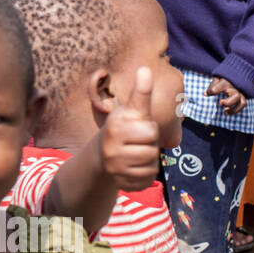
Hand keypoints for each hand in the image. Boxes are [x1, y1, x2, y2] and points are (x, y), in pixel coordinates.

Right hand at [99, 66, 163, 191]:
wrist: (100, 156)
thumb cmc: (121, 128)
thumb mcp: (129, 110)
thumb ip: (140, 93)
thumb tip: (145, 68)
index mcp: (116, 127)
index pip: (151, 131)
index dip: (149, 130)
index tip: (136, 128)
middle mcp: (112, 148)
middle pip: (152, 150)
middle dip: (149, 146)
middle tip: (137, 143)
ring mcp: (115, 168)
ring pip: (151, 167)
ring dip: (148, 161)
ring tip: (135, 155)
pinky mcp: (121, 184)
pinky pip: (147, 180)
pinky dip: (145, 175)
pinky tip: (133, 168)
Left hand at [207, 76, 245, 114]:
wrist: (237, 73)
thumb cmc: (223, 77)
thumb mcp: (217, 78)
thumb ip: (211, 86)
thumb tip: (206, 94)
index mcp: (226, 82)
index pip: (220, 87)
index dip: (212, 91)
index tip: (208, 93)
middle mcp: (234, 88)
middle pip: (235, 96)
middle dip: (228, 102)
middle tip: (220, 102)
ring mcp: (240, 92)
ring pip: (241, 102)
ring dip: (233, 109)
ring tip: (225, 111)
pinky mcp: (242, 96)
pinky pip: (242, 104)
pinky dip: (235, 110)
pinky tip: (227, 112)